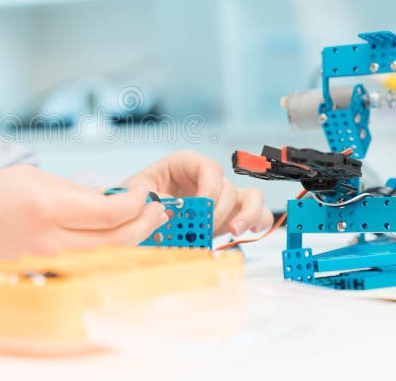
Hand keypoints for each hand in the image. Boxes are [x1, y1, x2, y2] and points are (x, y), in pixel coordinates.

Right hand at [0, 165, 167, 265]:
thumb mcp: (35, 178)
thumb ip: (78, 192)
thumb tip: (114, 200)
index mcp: (48, 208)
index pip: (110, 213)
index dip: (136, 203)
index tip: (143, 192)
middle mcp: (50, 240)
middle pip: (117, 240)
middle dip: (145, 223)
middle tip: (156, 209)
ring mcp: (48, 263)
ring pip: (107, 258)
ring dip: (133, 240)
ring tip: (145, 222)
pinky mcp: (45, 276)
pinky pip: (87, 266)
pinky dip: (108, 254)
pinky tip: (118, 239)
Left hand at [123, 150, 272, 237]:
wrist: (138, 217)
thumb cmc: (139, 198)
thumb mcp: (138, 193)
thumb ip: (152, 200)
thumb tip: (170, 209)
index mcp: (185, 164)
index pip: (208, 167)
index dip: (209, 186)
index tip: (202, 206)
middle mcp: (206, 179)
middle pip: (227, 187)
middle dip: (218, 210)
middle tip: (205, 229)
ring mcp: (221, 196)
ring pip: (249, 196)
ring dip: (246, 213)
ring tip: (234, 230)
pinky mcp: (230, 214)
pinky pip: (256, 212)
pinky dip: (257, 221)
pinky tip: (249, 231)